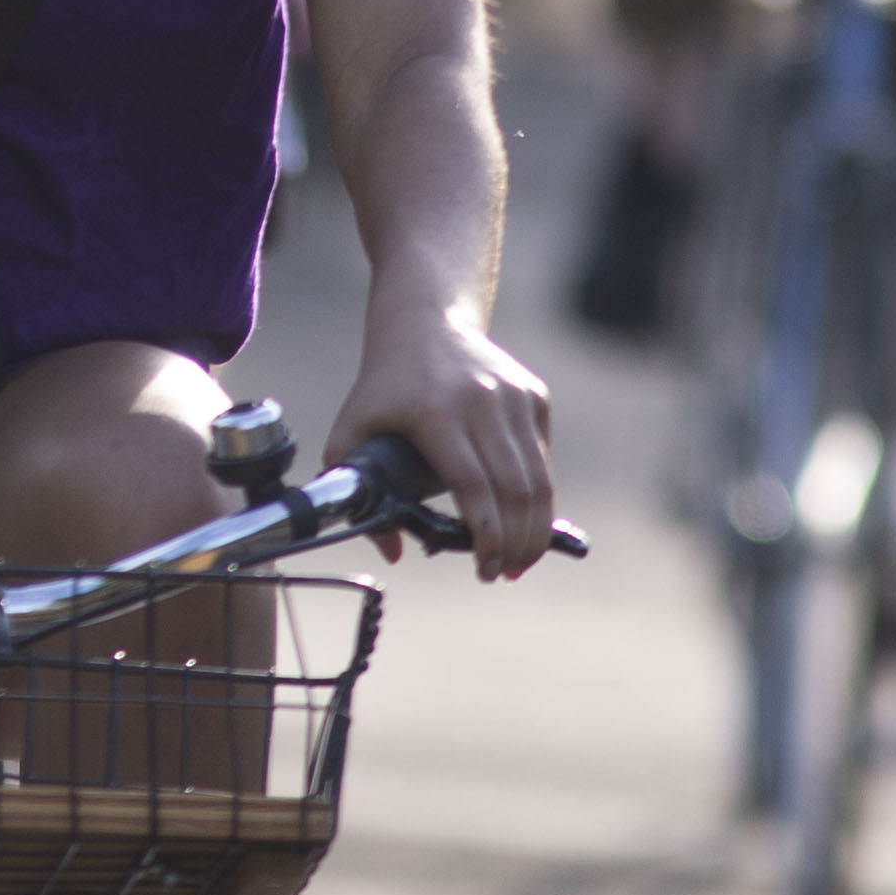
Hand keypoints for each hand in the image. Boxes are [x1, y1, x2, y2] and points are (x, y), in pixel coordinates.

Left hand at [325, 305, 557, 579]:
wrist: (426, 321)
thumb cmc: (386, 386)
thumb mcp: (353, 429)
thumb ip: (354, 490)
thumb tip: (392, 550)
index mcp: (436, 412)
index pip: (473, 486)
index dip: (485, 535)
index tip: (483, 569)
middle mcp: (482, 402)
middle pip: (515, 490)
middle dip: (515, 544)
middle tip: (503, 573)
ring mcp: (514, 396)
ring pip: (539, 480)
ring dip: (535, 529)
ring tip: (519, 561)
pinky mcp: (535, 396)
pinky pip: (542, 458)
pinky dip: (538, 497)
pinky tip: (523, 520)